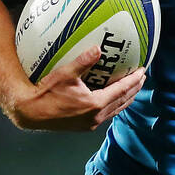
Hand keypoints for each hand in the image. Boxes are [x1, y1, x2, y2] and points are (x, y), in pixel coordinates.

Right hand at [7, 46, 145, 131]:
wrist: (31, 113)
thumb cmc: (46, 93)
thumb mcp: (65, 74)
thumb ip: (83, 61)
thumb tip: (97, 48)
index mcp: (95, 104)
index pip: (122, 90)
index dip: (134, 80)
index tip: (143, 71)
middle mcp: (96, 116)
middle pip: (123, 101)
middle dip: (135, 89)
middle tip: (142, 77)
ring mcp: (91, 123)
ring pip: (116, 110)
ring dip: (127, 98)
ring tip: (133, 87)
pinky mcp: (85, 126)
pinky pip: (107, 114)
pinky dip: (115, 104)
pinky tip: (114, 98)